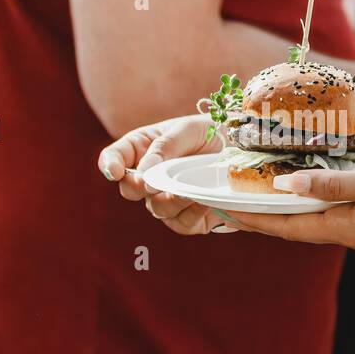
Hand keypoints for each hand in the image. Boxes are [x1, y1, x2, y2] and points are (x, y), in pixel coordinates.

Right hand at [97, 114, 228, 235]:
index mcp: (142, 149)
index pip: (114, 157)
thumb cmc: (211, 132)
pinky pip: (181, 224)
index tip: (115, 171)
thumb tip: (144, 173)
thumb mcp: (187, 129)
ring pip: (156, 209)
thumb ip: (164, 147)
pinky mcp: (188, 218)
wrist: (245, 149)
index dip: (109, 165)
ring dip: (168, 202)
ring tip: (185, 192)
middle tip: (152, 183)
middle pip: (129, 189)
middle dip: (138, 187)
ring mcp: (167, 198)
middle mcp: (150, 176)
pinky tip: (203, 202)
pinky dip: (190, 214)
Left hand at [224, 154, 354, 250]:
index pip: (287, 227)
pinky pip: (332, 208)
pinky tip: (301, 182)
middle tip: (225, 197)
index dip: (250, 217)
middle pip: (294, 226)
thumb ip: (334, 185)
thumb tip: (286, 187)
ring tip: (252, 189)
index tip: (218, 207)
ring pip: (312, 217)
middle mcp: (352, 233)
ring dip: (282, 205)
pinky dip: (309, 196)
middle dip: (258, 213)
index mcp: (349, 229)